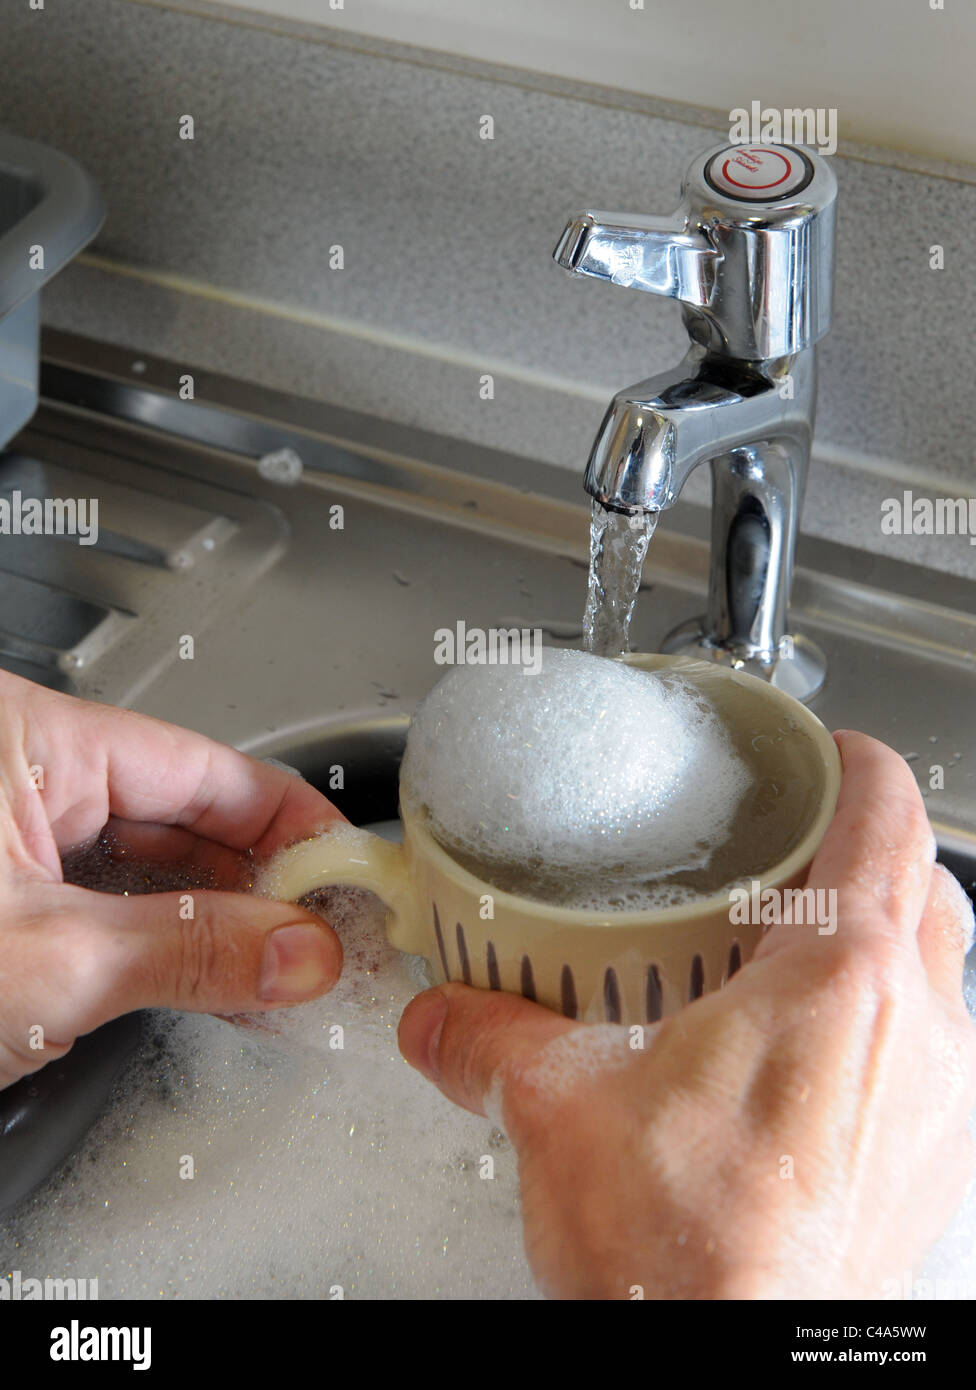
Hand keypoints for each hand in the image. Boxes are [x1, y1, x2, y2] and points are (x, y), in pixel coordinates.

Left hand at [0, 670, 343, 1089]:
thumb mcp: (47, 964)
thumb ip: (193, 951)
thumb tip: (296, 950)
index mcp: (25, 737)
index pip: (202, 766)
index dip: (290, 821)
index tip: (347, 872)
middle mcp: (14, 764)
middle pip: (178, 807)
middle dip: (257, 878)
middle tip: (322, 934)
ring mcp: (1, 821)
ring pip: (141, 854)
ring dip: (212, 911)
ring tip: (276, 963)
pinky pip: (99, 887)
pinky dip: (155, 930)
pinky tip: (205, 967)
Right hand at [398, 731, 975, 1298]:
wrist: (734, 1368)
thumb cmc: (691, 1261)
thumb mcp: (560, 1113)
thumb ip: (489, 1039)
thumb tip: (443, 1020)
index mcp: (842, 978)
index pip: (883, 813)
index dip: (855, 762)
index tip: (821, 755)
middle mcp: (918, 1032)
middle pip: (929, 884)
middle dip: (873, 849)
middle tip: (800, 851)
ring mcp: (938, 1105)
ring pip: (947, 972)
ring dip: (889, 939)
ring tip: (801, 951)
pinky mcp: (934, 1167)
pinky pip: (939, 1056)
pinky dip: (893, 1026)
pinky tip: (814, 1060)